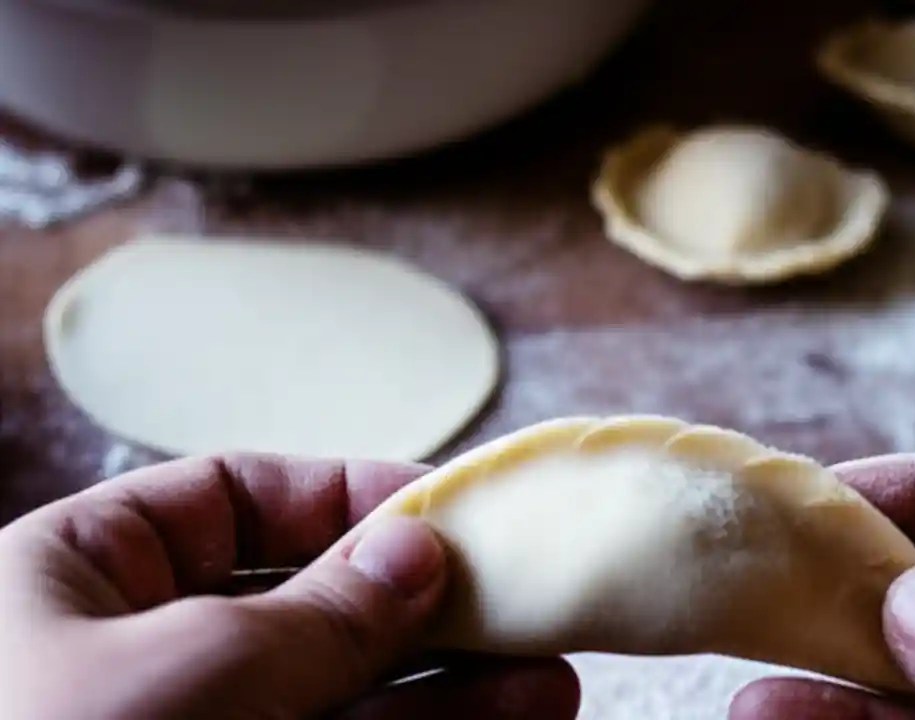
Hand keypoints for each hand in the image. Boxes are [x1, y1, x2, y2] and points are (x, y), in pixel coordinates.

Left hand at [0, 455, 579, 719]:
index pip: (230, 501)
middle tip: (520, 601)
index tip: (448, 509)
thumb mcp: (199, 665)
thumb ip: (323, 610)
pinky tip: (511, 719)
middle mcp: (139, 655)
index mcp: (81, 578)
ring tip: (548, 678)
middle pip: (307, 602)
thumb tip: (416, 548)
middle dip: (420, 604)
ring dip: (449, 686)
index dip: (344, 496)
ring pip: (342, 693)